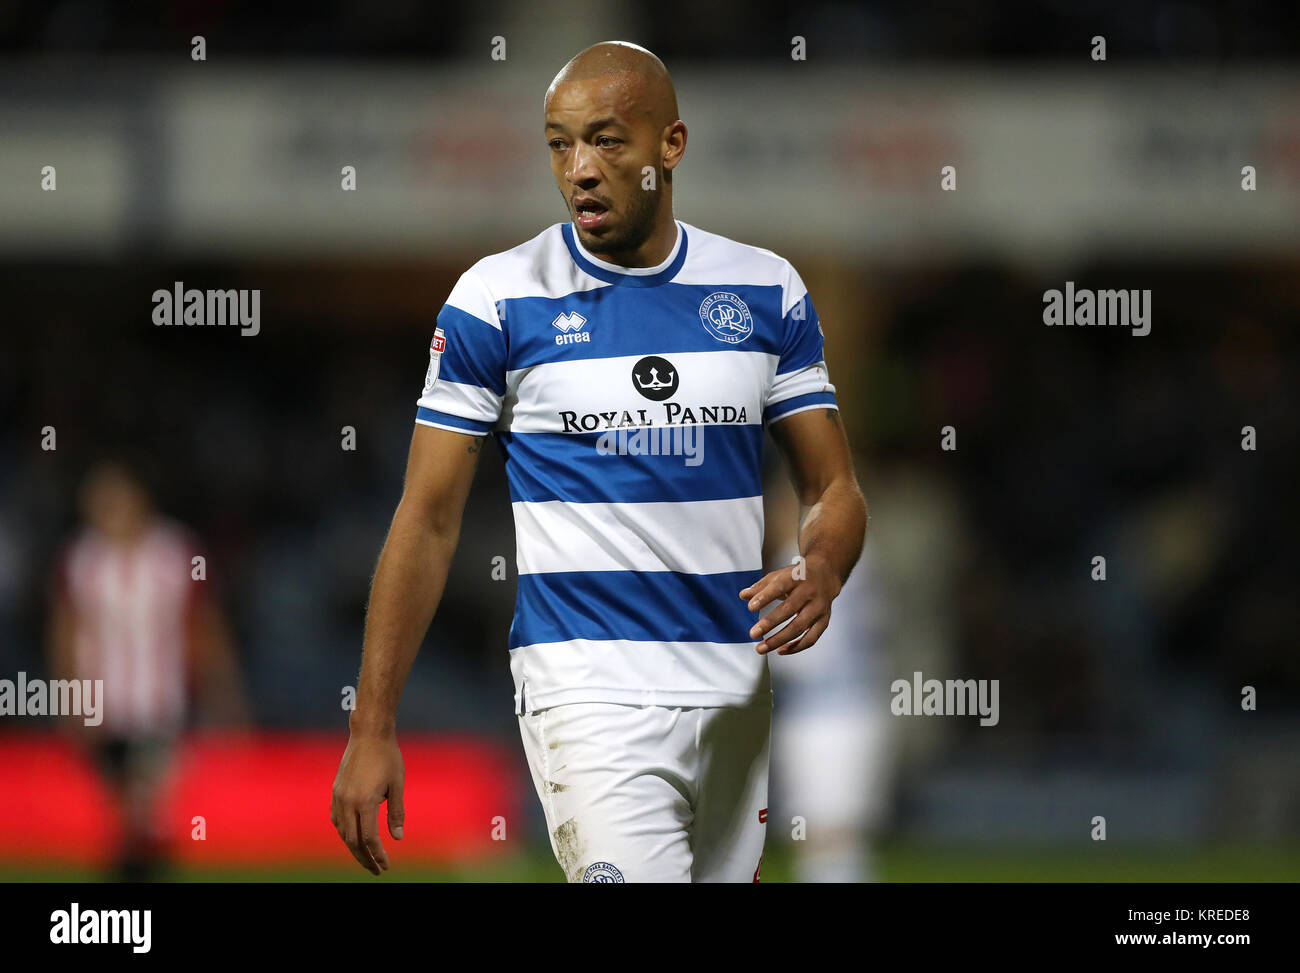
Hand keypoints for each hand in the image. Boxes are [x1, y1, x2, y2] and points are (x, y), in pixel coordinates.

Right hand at [330, 726, 404, 874]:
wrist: (369, 734)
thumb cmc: (388, 757)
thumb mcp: (397, 785)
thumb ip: (396, 812)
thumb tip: (397, 838)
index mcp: (364, 802)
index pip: (369, 838)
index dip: (378, 855)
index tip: (385, 866)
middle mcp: (347, 802)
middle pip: (353, 840)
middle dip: (365, 858)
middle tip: (376, 870)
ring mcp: (338, 797)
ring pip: (342, 832)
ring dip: (354, 848)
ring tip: (366, 858)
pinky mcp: (335, 791)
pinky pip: (337, 820)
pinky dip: (345, 833)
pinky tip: (353, 837)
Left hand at [739, 554, 840, 655]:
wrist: (826, 574)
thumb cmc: (799, 576)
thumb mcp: (779, 575)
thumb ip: (761, 586)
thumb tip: (744, 595)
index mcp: (796, 578)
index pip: (780, 586)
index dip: (765, 597)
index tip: (751, 607)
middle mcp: (809, 593)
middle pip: (789, 610)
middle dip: (769, 623)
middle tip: (753, 634)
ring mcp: (818, 608)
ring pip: (800, 627)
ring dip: (779, 640)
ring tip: (762, 647)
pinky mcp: (823, 620)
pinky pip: (811, 638)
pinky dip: (796, 647)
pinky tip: (780, 651)